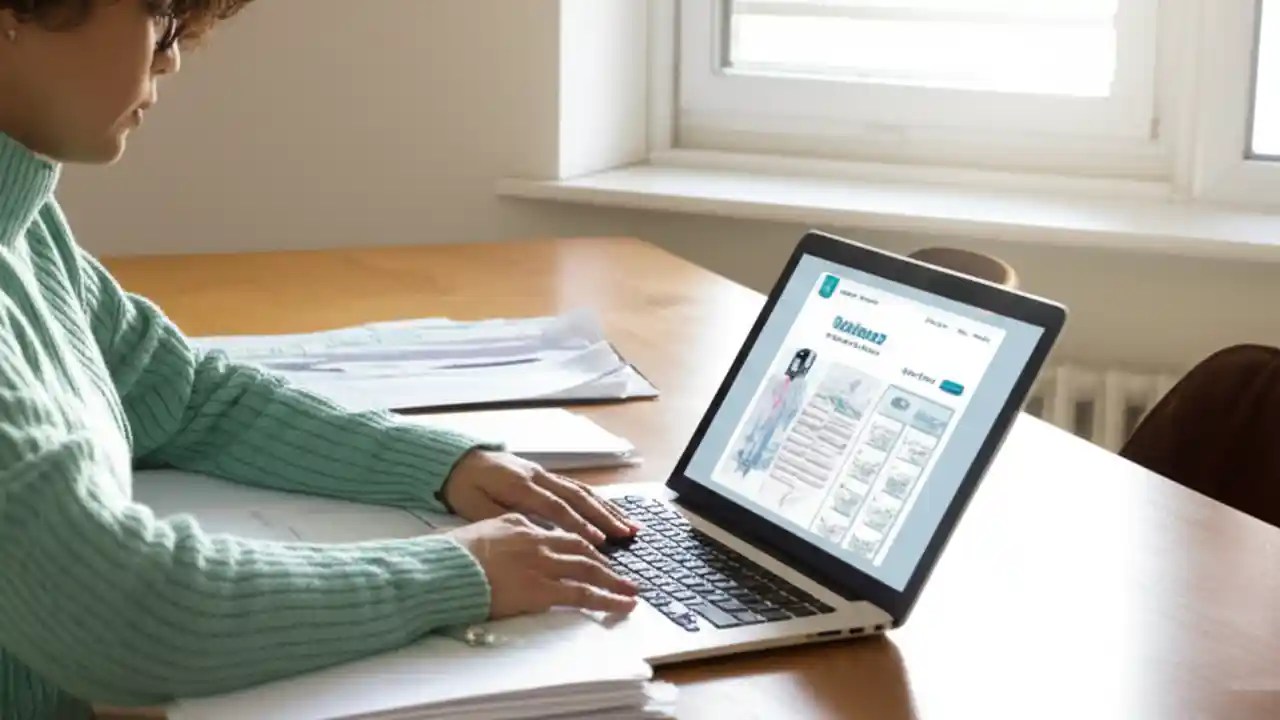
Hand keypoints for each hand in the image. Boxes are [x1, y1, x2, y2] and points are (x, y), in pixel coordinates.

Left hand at [442, 450, 637, 544]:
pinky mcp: (544, 474)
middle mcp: (537, 476)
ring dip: (607, 509)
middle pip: (577, 497)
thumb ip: (505, 519)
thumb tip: (535, 534)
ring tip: (629, 526)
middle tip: (627, 534)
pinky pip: (576, 487)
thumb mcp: (474, 507)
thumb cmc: (462, 487)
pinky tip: (610, 512)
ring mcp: (543, 473)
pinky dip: (595, 501)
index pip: (555, 507)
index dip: (578, 524)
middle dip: (605, 517)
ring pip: (582, 491)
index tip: (599, 541)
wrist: (455, 459)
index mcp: (519, 485)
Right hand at [448, 514, 638, 617]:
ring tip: (631, 591)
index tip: (592, 554)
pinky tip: (621, 605)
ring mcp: (542, 563)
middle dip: (604, 562)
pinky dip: (606, 599)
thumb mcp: (480, 533)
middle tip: (621, 574)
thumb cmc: (452, 556)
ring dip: (614, 581)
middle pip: (581, 548)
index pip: (559, 533)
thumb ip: (503, 535)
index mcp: (520, 524)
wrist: (444, 568)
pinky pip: (583, 594)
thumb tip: (511, 546)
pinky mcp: (542, 589)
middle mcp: (537, 539)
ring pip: (589, 569)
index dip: (580, 545)